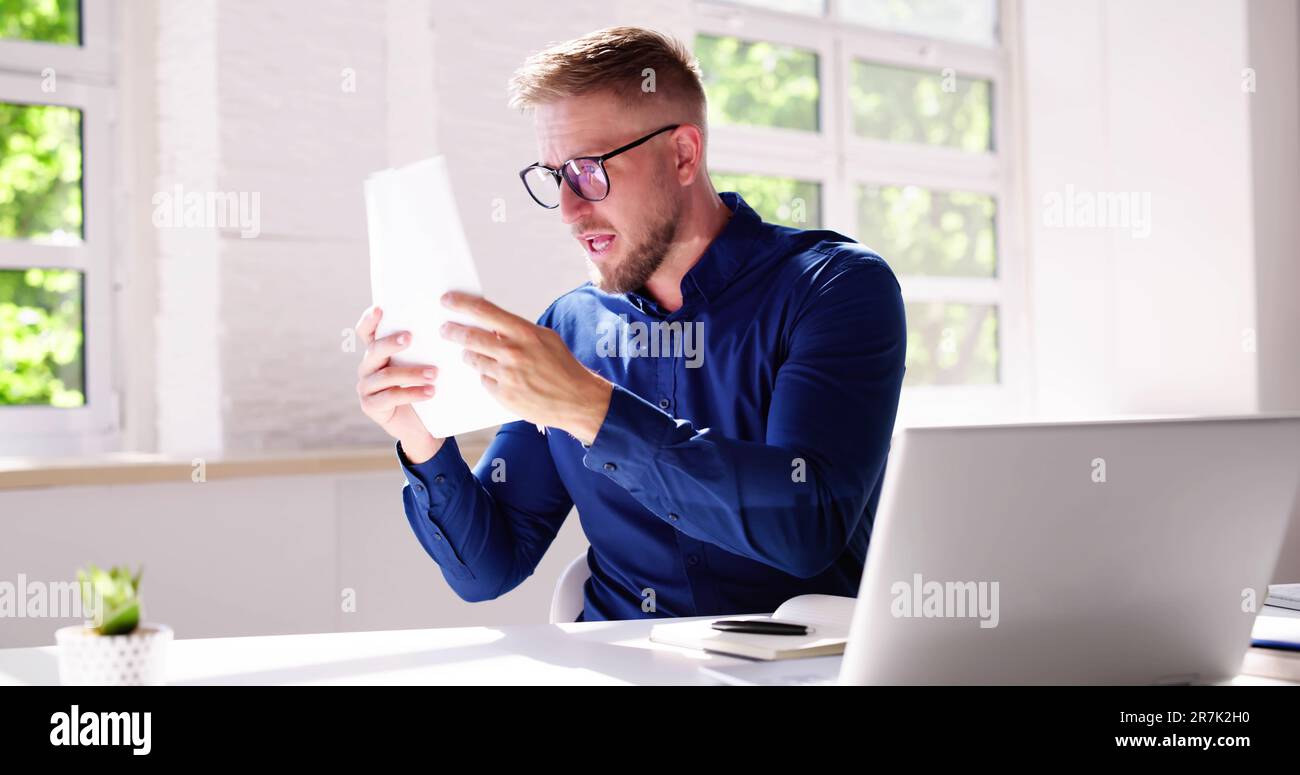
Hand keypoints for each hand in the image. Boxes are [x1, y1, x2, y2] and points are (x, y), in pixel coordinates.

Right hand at [354, 306, 443, 462]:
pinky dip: (412, 393)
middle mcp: (368, 367)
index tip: (380, 308)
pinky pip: (391, 396)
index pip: (366, 332)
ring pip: (386, 375)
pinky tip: (430, 393)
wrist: (422, 426)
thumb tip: (451, 325)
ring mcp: (366, 387)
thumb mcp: (424, 364)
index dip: (369, 320)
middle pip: (374, 350)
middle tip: (411, 337)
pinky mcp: (371, 406)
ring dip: (412, 373)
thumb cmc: (425, 387)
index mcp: (378, 352)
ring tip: (435, 374)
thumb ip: (425, 348)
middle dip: (392, 343)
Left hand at [440, 292, 612, 444]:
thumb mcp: (546, 339)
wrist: (578, 401)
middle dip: (452, 331)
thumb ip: (519, 331)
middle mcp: (513, 352)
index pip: (485, 311)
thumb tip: (493, 326)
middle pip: (470, 336)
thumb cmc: (563, 367)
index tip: (447, 300)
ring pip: (473, 359)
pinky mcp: (503, 395)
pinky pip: (483, 381)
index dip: (462, 303)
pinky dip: (486, 377)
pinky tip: (498, 378)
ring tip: (472, 354)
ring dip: (469, 355)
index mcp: (524, 333)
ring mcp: (506, 375)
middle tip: (445, 329)